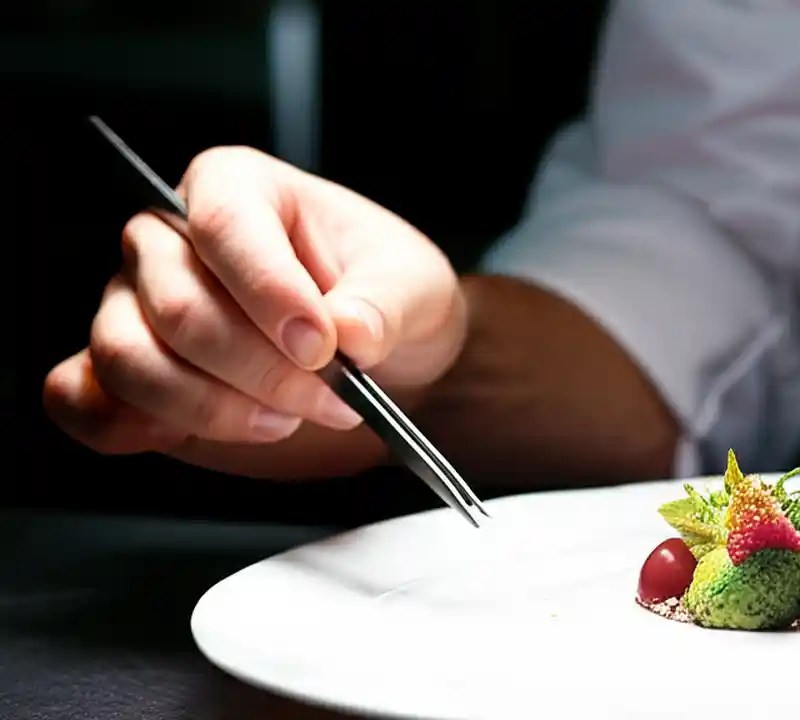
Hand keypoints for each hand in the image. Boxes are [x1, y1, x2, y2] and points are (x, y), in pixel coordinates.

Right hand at [45, 146, 465, 455]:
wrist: (386, 360)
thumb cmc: (386, 299)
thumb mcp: (414, 288)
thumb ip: (383, 306)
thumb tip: (349, 331)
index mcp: (238, 188)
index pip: (223, 224)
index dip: (269, 291)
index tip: (322, 345)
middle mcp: (171, 240)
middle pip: (176, 305)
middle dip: (261, 369)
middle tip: (330, 395)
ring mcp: (136, 306)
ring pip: (128, 358)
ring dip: (214, 407)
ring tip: (288, 416)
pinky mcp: (128, 375)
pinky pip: (82, 400)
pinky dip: (137, 427)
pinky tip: (214, 430)